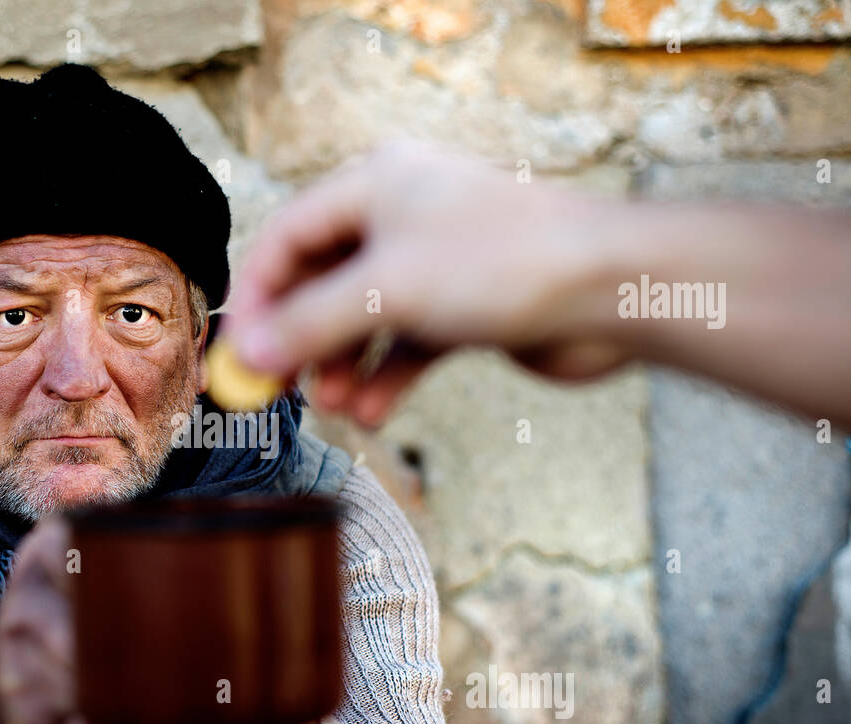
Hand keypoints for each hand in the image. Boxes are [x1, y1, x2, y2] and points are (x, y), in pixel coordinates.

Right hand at [223, 138, 628, 426]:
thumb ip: (310, 324)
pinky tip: (375, 413)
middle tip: (278, 390)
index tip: (238, 354)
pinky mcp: (463, 308)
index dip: (257, 297)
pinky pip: (405, 345)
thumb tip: (247, 356)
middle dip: (300, 340)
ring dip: (342, 366)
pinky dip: (386, 379)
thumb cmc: (504, 261)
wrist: (612, 290)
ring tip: (335, 405)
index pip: (287, 238)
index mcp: (375, 184)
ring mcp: (434, 264)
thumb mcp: (387, 290)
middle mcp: (400, 217)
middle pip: (321, 282)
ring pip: (362, 320)